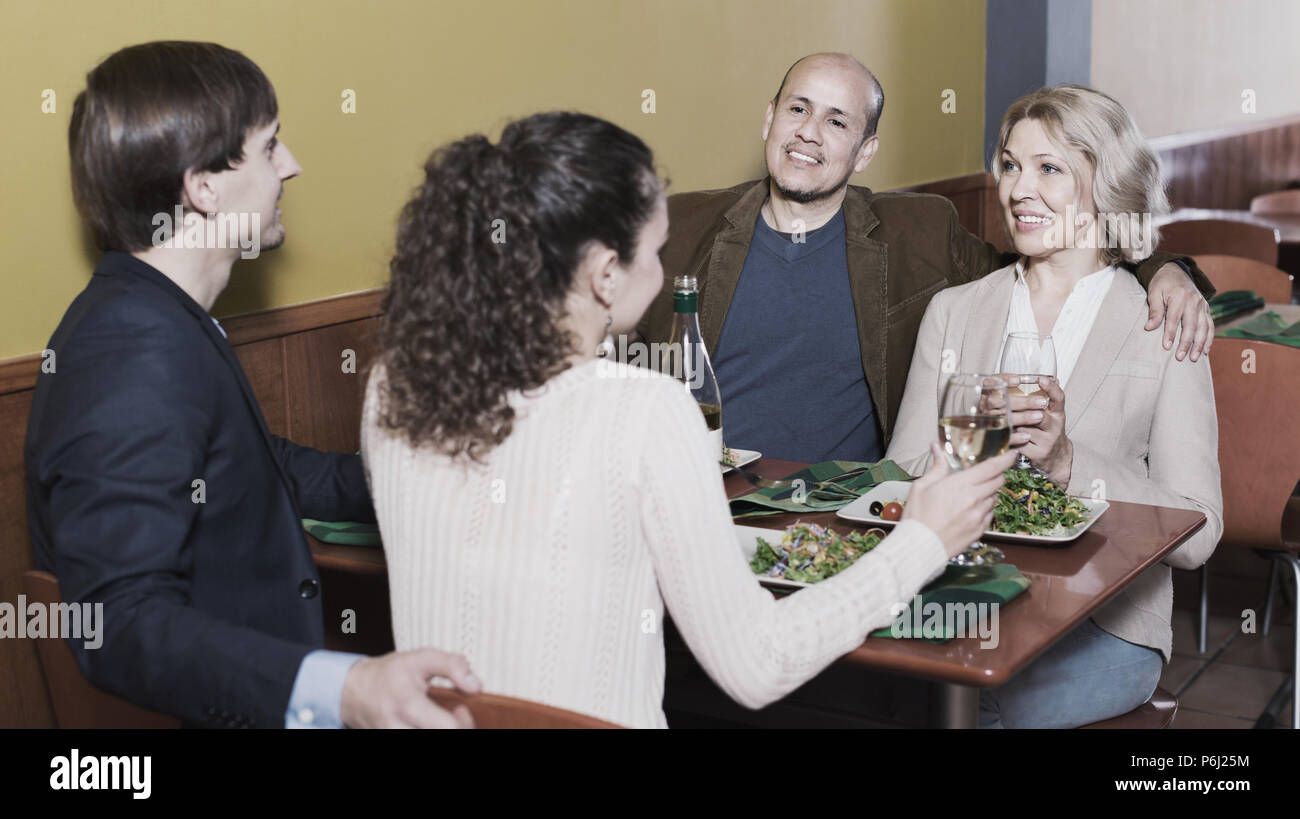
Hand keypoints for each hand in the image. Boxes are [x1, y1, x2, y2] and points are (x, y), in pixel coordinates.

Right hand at [340, 647, 481, 728]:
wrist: (355, 692)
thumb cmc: (391, 674)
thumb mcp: (421, 658)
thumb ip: (452, 666)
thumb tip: (476, 686)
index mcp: (408, 704)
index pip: (448, 728)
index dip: (463, 722)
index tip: (460, 708)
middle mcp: (397, 728)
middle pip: (442, 737)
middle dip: (456, 729)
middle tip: (454, 716)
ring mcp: (391, 737)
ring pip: (431, 741)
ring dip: (441, 732)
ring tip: (439, 722)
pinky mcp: (388, 741)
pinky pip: (417, 742)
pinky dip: (429, 733)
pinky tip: (428, 726)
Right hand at [904, 443, 1017, 557]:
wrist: (920, 547)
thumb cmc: (918, 516)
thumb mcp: (921, 487)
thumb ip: (936, 467)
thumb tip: (937, 448)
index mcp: (960, 485)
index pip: (991, 467)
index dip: (1005, 459)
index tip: (1012, 454)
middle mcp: (974, 499)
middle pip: (998, 481)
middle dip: (996, 474)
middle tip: (987, 474)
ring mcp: (979, 516)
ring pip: (995, 497)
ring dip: (989, 492)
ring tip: (971, 495)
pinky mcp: (980, 529)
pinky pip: (990, 513)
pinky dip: (985, 508)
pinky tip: (970, 510)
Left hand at [1007, 376, 1072, 485]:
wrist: (1056, 458)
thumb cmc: (1047, 431)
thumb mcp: (1050, 413)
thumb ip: (1047, 398)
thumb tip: (1046, 377)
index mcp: (1058, 413)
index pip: (1059, 398)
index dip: (1051, 388)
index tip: (1041, 379)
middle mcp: (1055, 426)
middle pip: (1037, 414)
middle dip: (1018, 408)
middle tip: (1002, 399)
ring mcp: (1047, 441)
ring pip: (1024, 429)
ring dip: (1010, 423)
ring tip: (998, 416)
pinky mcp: (1037, 453)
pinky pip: (1018, 443)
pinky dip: (1008, 437)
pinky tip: (999, 432)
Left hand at [1145, 262, 1213, 360]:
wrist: (1175, 271)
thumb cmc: (1161, 284)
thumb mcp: (1154, 293)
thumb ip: (1154, 311)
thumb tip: (1149, 327)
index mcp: (1180, 295)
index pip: (1174, 318)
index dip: (1170, 333)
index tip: (1166, 347)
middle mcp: (1194, 300)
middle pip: (1191, 325)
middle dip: (1186, 343)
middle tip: (1180, 357)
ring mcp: (1203, 305)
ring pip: (1204, 327)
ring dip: (1199, 344)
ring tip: (1193, 358)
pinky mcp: (1207, 309)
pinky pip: (1210, 325)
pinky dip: (1209, 338)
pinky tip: (1205, 351)